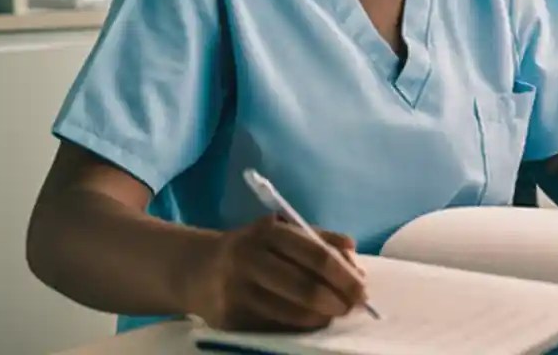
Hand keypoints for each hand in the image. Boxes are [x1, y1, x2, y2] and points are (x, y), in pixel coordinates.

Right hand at [189, 215, 366, 331]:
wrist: (195, 268)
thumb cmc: (251, 248)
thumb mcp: (281, 231)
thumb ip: (319, 238)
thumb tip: (353, 251)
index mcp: (268, 232)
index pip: (315, 253)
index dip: (343, 274)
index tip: (362, 287)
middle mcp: (249, 259)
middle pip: (304, 286)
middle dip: (336, 300)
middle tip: (353, 307)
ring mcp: (236, 291)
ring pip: (290, 312)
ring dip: (320, 317)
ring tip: (335, 314)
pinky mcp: (229, 319)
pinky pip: (274, 326)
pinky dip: (298, 326)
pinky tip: (310, 322)